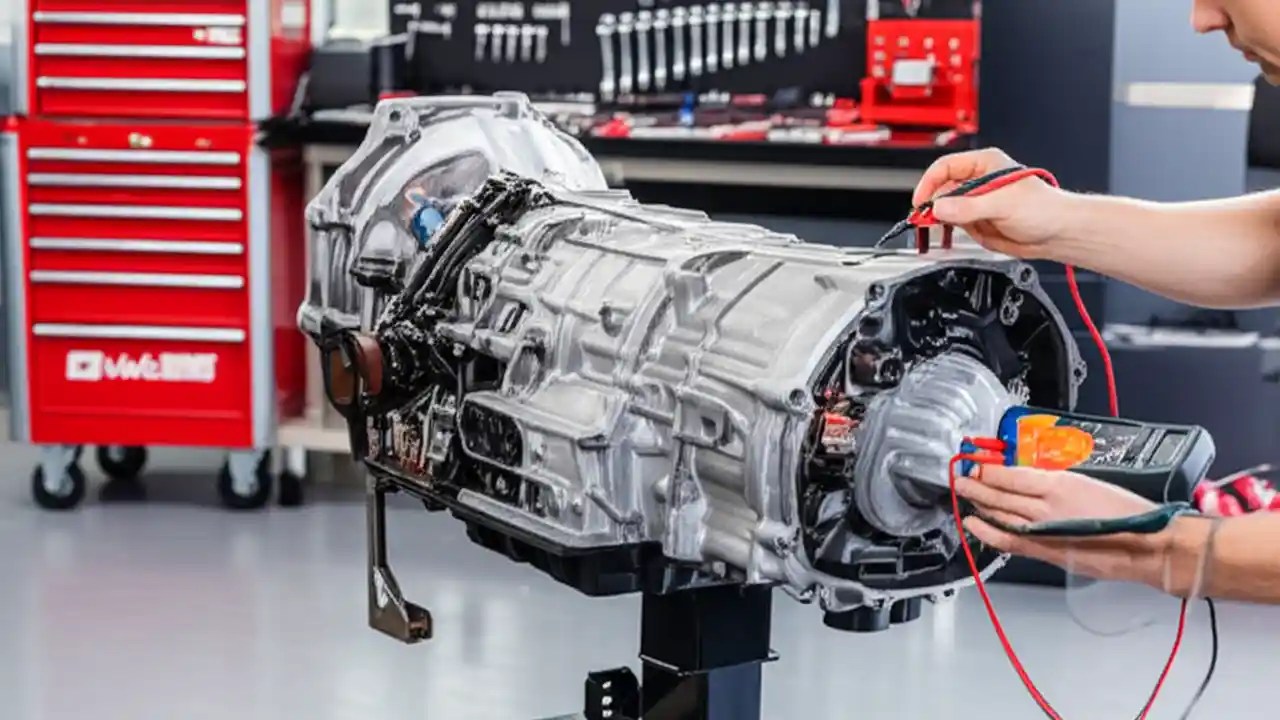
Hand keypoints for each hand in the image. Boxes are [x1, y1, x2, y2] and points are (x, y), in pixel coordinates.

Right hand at [912, 148, 1076, 259]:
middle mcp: (978, 181)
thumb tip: (940, 207)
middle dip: (933, 206)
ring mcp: (976, 202)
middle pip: (941, 189)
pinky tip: (954, 236)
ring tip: (940, 230)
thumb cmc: (1043, 209)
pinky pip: (955, 225)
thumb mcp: (1002, 204)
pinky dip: (951, 232)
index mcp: (985, 165)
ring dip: (941, 220)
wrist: (1058, 233)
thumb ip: (968, 207)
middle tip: (926, 220)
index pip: (945, 167)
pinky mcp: (978, 221)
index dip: (929, 184)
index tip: (922, 201)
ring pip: (945, 209)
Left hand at [954, 465, 1173, 587]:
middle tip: (959, 476)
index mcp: (1059, 484)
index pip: (1009, 474)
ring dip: (978, 504)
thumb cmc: (1127, 513)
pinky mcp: (1045, 551)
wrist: (1147, 545)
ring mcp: (1042, 531)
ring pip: (1000, 515)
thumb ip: (1056, 481)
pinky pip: (1008, 540)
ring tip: (963, 494)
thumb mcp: (1089, 483)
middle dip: (976, 484)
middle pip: (999, 494)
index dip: (987, 469)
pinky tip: (973, 524)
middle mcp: (1045, 507)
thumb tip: (1030, 477)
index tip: (974, 462)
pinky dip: (987, 532)